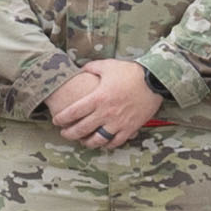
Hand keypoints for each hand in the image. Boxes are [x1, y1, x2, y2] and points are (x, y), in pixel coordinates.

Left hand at [45, 58, 159, 149]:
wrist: (154, 80)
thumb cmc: (130, 72)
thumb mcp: (107, 65)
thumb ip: (90, 68)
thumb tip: (80, 70)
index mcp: (97, 98)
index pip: (73, 112)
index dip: (61, 119)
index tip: (56, 121)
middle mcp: (106, 113)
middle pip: (81, 129)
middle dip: (69, 134)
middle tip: (64, 134)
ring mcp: (118, 122)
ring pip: (98, 139)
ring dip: (87, 142)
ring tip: (82, 141)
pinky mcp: (130, 128)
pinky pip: (116, 142)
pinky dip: (107, 144)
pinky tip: (103, 143)